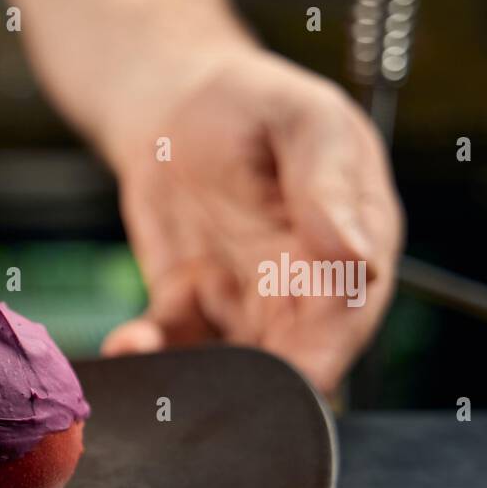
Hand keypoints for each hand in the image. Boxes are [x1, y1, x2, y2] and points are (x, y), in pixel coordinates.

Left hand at [102, 51, 403, 394]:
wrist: (181, 104)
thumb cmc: (258, 102)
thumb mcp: (303, 121)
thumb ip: (327, 185)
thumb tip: (359, 258)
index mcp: (350, 247)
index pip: (347, 316)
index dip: (325, 353)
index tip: (298, 377)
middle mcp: (301, 289)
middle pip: (290, 359)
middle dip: (255, 385)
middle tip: (210, 384)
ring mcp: (241, 303)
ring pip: (229, 365)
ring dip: (193, 377)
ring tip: (150, 351)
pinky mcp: (186, 305)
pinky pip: (171, 346)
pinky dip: (147, 354)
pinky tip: (127, 343)